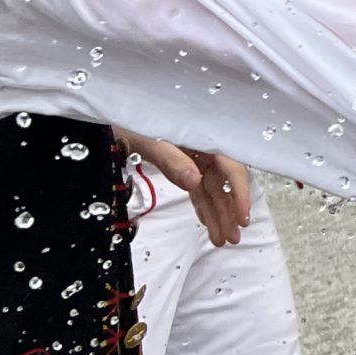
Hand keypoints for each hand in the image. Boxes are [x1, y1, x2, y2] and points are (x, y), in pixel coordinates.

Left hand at [112, 130, 253, 247]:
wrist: (113, 114)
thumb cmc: (132, 121)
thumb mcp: (150, 139)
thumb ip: (172, 160)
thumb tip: (194, 181)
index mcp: (205, 136)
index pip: (231, 167)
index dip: (239, 193)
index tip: (242, 218)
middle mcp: (204, 148)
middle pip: (222, 183)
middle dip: (229, 211)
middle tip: (234, 238)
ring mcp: (194, 157)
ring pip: (210, 190)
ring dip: (216, 214)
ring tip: (222, 240)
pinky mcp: (181, 165)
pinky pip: (196, 189)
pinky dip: (202, 205)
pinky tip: (207, 222)